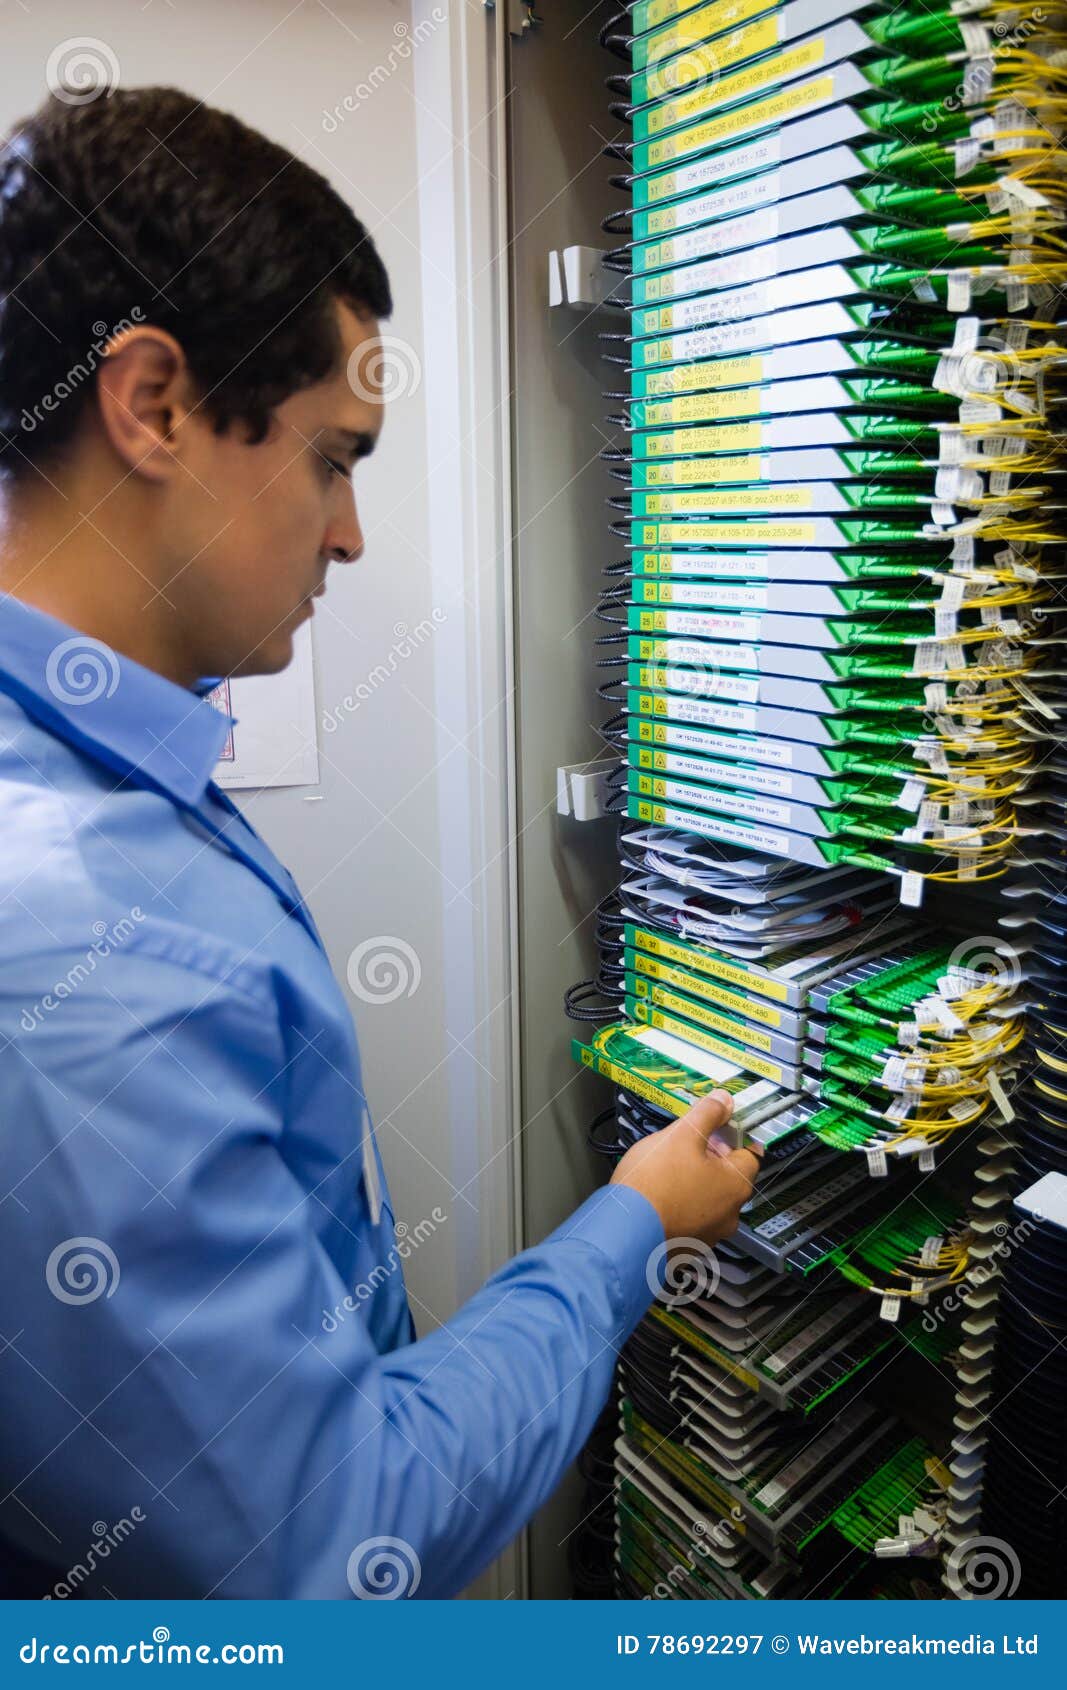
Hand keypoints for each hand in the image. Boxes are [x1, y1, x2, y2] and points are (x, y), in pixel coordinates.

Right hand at [610, 1089, 760, 1248]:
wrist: (623, 1233)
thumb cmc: (655, 1183)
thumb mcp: (682, 1135)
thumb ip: (707, 1114)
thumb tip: (724, 1100)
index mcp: (736, 1185)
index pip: (749, 1153)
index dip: (731, 1135)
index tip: (714, 1127)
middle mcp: (730, 1214)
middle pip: (728, 1177)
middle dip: (709, 1159)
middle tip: (683, 1147)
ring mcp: (709, 1235)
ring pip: (708, 1199)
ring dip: (694, 1184)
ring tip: (666, 1172)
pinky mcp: (687, 1247)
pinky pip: (689, 1219)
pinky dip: (679, 1207)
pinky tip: (658, 1197)